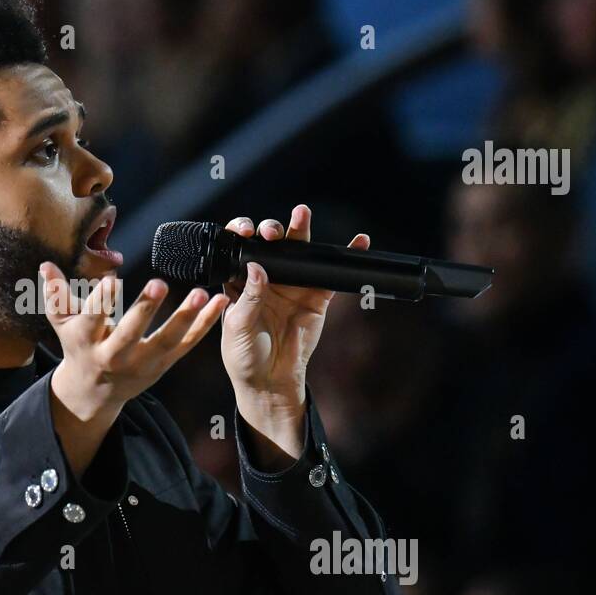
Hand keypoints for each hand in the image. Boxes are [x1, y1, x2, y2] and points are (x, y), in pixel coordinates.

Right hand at [42, 262, 226, 476]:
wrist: (94, 391)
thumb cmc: (78, 346)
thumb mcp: (63, 323)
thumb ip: (57, 294)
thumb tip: (46, 265)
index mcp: (86, 341)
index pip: (92, 319)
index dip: (101, 301)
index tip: (110, 279)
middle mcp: (114, 355)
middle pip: (130, 334)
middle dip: (144, 310)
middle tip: (160, 284)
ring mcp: (142, 363)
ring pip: (166, 341)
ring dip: (185, 317)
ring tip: (201, 293)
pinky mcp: (163, 365)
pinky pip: (187, 344)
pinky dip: (205, 324)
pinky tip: (220, 301)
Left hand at [220, 206, 369, 464]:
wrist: (270, 380)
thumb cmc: (243, 354)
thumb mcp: (239, 326)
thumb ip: (249, 297)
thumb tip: (257, 268)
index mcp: (238, 281)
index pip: (239, 249)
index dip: (240, 234)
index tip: (244, 230)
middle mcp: (264, 277)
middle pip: (269, 244)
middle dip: (270, 231)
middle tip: (271, 232)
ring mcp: (291, 285)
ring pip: (297, 251)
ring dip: (300, 230)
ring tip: (301, 214)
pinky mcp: (315, 297)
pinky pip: (329, 274)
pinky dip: (344, 257)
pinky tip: (357, 241)